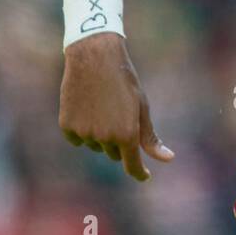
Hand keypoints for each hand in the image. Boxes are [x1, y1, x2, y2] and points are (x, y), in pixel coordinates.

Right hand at [58, 33, 173, 180]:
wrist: (94, 58)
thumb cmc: (124, 81)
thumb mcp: (142, 107)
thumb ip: (150, 138)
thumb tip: (168, 159)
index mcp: (127, 134)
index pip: (132, 165)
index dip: (139, 172)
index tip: (144, 175)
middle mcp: (105, 138)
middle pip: (114, 152)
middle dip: (118, 139)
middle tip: (119, 113)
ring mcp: (84, 133)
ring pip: (96, 144)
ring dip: (100, 133)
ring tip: (103, 105)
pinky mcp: (67, 127)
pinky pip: (77, 139)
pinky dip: (83, 128)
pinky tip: (86, 107)